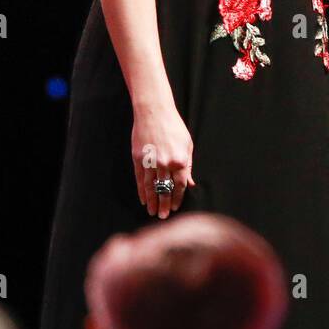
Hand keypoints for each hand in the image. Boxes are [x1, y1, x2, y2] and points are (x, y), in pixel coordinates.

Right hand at [131, 104, 195, 218]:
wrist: (154, 112)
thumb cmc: (174, 126)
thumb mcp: (187, 144)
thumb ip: (188, 166)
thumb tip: (190, 184)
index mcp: (180, 160)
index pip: (179, 185)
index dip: (178, 198)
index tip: (176, 207)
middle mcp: (165, 163)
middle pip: (165, 189)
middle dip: (164, 204)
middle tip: (163, 216)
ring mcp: (150, 161)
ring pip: (151, 187)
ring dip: (152, 201)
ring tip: (152, 212)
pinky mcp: (138, 158)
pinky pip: (140, 179)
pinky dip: (142, 190)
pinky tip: (143, 199)